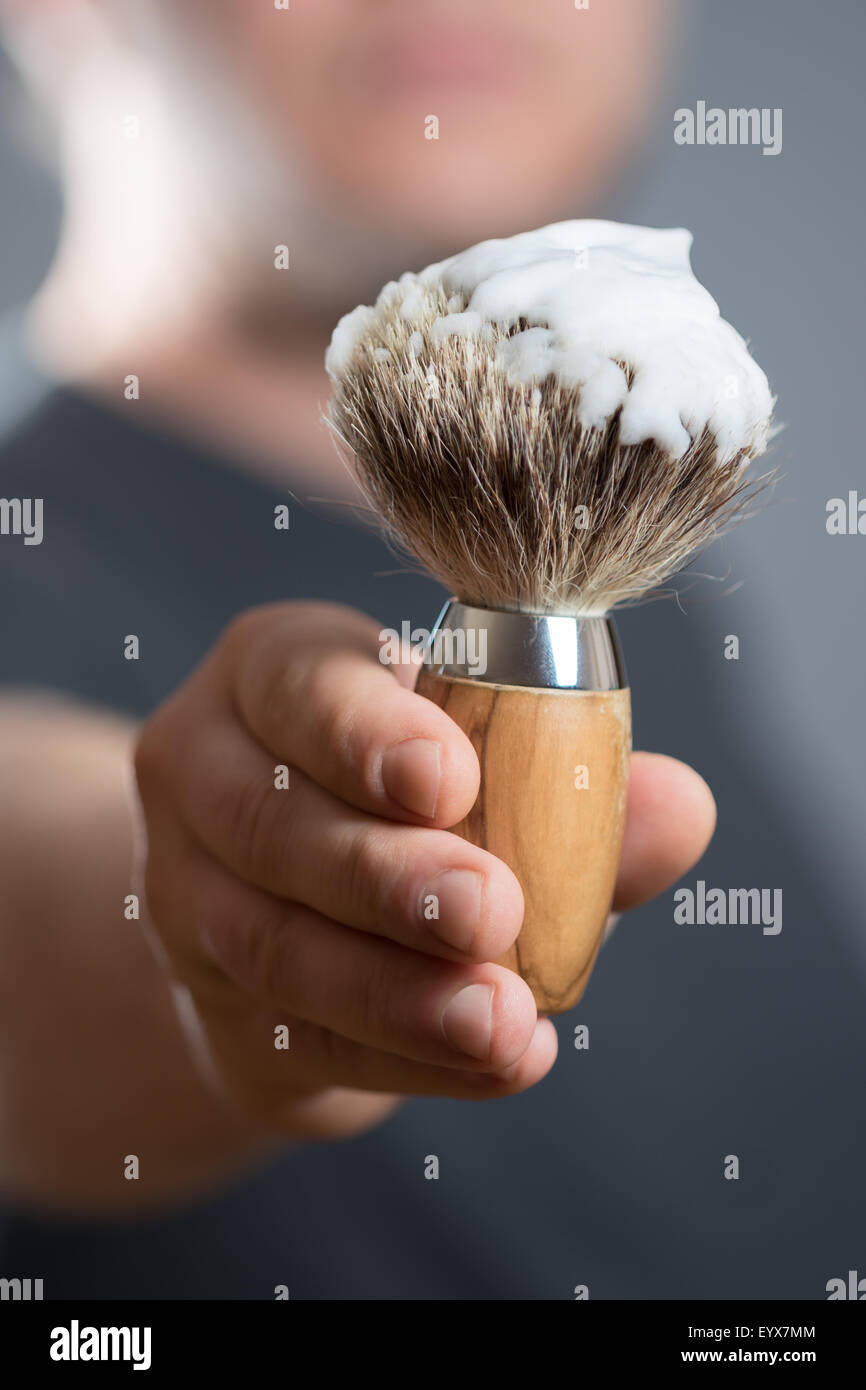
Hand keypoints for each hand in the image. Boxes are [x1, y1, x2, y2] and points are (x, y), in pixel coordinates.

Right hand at [134, 601, 714, 1138]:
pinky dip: (406, 1057)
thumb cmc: (412, 803)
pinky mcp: (221, 1007)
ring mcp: (191, 897)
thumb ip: (578, 788)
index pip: (297, 683)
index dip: (364, 730)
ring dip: (395, 990)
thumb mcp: (488, 768)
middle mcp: (208, 776)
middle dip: (387, 874)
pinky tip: (495, 1060)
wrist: (315, 914)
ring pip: (274, 945)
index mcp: (273, 677)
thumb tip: (681, 807)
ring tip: (501, 1018)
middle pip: (272, 825)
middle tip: (492, 908)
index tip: (451, 778)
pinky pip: (302, 1039)